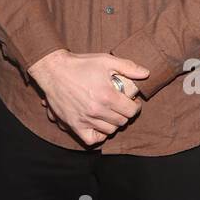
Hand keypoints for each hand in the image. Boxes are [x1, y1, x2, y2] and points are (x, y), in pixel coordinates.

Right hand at [27, 50, 148, 147]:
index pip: (131, 111)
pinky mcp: (74, 125)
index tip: (132, 102)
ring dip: (113, 123)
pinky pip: (92, 139)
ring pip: (109, 131)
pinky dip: (98, 135)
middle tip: (121, 106)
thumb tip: (146, 73)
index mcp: (107, 95)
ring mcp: (85, 119)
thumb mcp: (106, 60)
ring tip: (111, 114)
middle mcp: (97, 110)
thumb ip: (128, 67)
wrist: (54, 70)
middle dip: (125, 114)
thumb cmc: (80, 64)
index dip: (135, 107)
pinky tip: (99, 126)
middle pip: (122, 122)